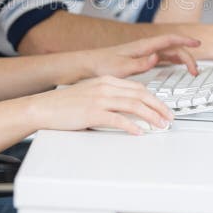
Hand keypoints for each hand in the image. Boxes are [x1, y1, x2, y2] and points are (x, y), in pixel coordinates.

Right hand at [28, 76, 173, 134]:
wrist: (43, 107)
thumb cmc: (64, 104)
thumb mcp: (90, 93)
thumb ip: (108, 97)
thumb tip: (128, 110)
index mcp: (106, 80)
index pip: (138, 87)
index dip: (154, 98)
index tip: (163, 108)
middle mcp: (105, 87)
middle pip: (140, 95)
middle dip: (158, 107)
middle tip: (168, 118)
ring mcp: (99, 99)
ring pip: (133, 106)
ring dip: (150, 116)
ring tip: (160, 125)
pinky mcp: (92, 113)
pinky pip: (118, 119)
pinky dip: (131, 126)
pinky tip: (139, 132)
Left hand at [83, 34, 199, 78]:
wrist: (89, 65)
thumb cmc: (103, 65)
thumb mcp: (121, 67)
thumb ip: (140, 63)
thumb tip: (157, 57)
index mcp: (142, 46)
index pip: (168, 39)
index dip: (184, 40)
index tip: (197, 43)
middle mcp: (145, 47)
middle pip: (173, 48)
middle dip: (187, 56)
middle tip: (195, 71)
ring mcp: (144, 52)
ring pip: (169, 52)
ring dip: (182, 59)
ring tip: (192, 71)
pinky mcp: (142, 58)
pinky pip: (163, 57)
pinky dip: (174, 61)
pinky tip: (178, 67)